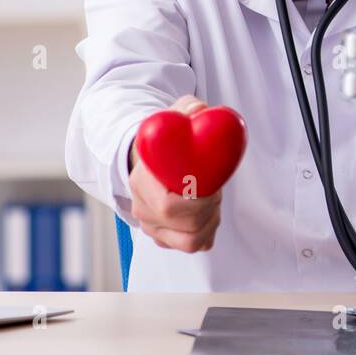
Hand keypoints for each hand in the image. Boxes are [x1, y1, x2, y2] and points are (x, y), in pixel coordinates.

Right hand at [128, 95, 222, 252]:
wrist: (151, 156)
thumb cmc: (165, 138)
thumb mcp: (174, 116)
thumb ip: (187, 109)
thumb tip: (198, 110)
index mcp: (141, 180)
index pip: (168, 206)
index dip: (197, 200)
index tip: (210, 185)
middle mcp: (141, 207)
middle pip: (184, 226)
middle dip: (209, 209)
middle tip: (214, 189)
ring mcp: (151, 225)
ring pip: (190, 241)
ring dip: (210, 222)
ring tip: (211, 199)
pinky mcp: (163, 236)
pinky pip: (192, 244)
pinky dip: (207, 231)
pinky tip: (207, 212)